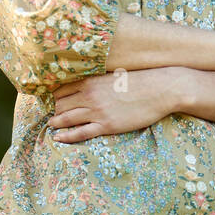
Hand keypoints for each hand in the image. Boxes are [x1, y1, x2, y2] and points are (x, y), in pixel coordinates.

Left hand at [49, 67, 181, 142]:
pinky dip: (66, 136)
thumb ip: (98, 80)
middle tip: (54, 113)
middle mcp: (90, 95)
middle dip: (56, 109)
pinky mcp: (106, 125)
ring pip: (66, 118)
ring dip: (56, 122)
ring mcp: (97, 111)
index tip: (55, 100)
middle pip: (60, 104)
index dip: (56, 96)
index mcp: (91, 81)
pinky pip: (79, 133)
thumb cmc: (141, 81)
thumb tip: (89, 83)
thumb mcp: (115, 76)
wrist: (161, 90)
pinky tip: (57, 138)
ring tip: (52, 125)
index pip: (61, 89)